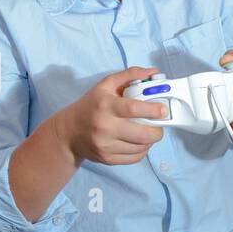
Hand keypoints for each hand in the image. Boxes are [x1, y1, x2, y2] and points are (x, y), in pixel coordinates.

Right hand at [52, 66, 167, 164]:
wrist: (69, 132)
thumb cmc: (91, 105)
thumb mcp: (105, 85)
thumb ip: (129, 75)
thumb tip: (152, 72)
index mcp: (105, 106)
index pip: (133, 109)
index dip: (153, 110)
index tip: (163, 110)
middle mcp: (104, 127)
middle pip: (142, 134)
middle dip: (157, 130)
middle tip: (159, 125)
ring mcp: (106, 145)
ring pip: (141, 148)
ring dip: (151, 141)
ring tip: (149, 132)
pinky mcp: (107, 159)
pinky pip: (135, 158)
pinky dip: (143, 151)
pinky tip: (140, 143)